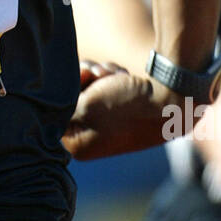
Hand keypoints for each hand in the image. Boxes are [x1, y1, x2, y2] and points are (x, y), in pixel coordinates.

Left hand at [61, 58, 176, 160]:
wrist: (174, 96)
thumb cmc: (128, 102)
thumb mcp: (85, 105)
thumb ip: (62, 109)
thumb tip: (46, 112)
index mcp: (80, 146)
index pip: (54, 113)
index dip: (68, 90)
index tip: (84, 78)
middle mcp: (92, 140)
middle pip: (70, 101)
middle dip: (83, 80)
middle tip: (100, 73)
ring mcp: (107, 127)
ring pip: (87, 92)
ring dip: (98, 76)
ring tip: (114, 74)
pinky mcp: (120, 114)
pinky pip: (103, 92)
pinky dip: (111, 80)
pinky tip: (122, 76)